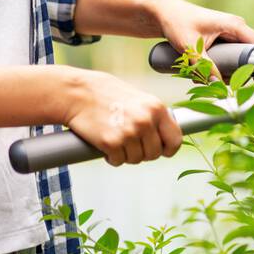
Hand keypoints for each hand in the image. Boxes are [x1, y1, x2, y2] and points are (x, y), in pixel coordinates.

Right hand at [64, 70, 182, 166]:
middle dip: (142, 152)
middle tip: (129, 143)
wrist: (77, 92)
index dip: (168, 149)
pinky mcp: (111, 143)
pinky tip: (105, 145)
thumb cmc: (106, 94)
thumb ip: (152, 116)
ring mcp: (128, 133)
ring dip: (126, 154)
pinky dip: (112, 157)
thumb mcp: (138, 99)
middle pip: (154, 153)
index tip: (160, 150)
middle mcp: (145, 121)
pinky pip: (118, 161)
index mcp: (156, 108)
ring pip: (136, 159)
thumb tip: (165, 137)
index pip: (175, 140)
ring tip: (115, 139)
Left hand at [147, 0, 253, 83]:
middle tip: (219, 82)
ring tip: (205, 78)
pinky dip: (218, 67)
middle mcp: (234, 28)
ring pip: (236, 59)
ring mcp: (227, 34)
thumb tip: (216, 84)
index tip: (250, 80)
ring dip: (225, 72)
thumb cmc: (176, 22)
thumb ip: (203, 66)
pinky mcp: (219, 40)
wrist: (161, 13)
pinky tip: (204, 74)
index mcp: (234, 25)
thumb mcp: (190, 46)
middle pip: (247, 56)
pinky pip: (226, 57)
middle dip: (236, 73)